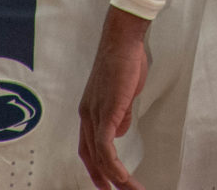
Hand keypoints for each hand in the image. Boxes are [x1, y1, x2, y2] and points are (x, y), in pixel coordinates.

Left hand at [79, 7, 150, 189]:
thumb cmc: (125, 60)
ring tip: (130, 189)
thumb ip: (121, 112)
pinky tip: (123, 176)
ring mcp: (94, 114)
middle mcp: (87, 115)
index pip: (88, 147)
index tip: (105, 182)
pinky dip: (114, 165)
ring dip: (115, 177)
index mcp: (89, 111)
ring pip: (100, 156)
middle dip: (103, 179)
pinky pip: (106, 147)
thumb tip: (121, 129)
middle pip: (91, 157)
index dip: (95, 167)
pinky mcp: (106, 112)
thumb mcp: (123, 92)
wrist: (122, 41)